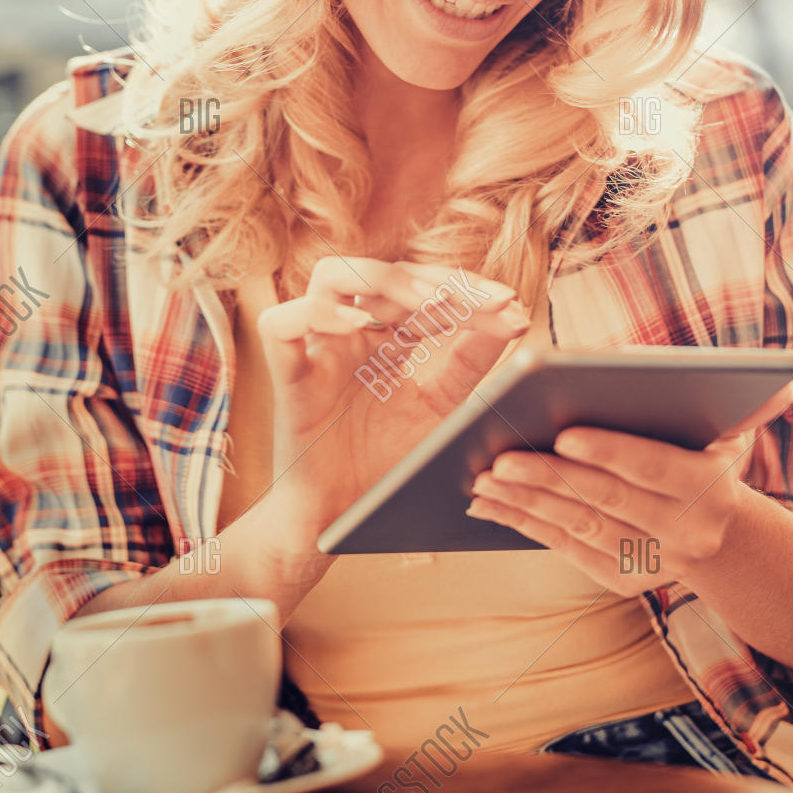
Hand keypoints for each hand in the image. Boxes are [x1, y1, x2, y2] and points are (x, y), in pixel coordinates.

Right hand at [254, 256, 529, 586]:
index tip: (511, 304)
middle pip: (384, 273)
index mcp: (387, 336)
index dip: (467, 289)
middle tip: (481, 300)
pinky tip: (358, 325)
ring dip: (380, 281)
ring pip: (330, 277)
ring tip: (426, 303)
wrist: (346, 519)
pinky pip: (280, 324)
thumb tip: (512, 317)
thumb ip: (470, 363)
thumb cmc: (388, 464)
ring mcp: (318, 350)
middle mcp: (351, 333)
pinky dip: (315, 314)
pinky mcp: (288, 378)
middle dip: (435, 280)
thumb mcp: (442, 408)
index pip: (423, 288)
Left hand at [465, 382, 792, 595]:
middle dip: (551, 478)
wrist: (728, 545)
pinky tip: (488, 504)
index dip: (611, 452)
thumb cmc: (717, 467)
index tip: (566, 434)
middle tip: (500, 456)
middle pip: (607, 500)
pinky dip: (523, 525)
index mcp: (709, 489)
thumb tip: (779, 383)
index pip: (654, 468)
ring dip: (526, 504)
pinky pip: (564, 547)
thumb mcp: (736, 438)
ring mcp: (649, 560)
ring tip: (483, 478)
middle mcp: (682, 531)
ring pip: (579, 527)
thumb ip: (748, 407)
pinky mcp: (619, 576)